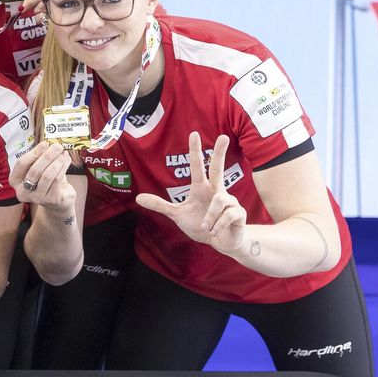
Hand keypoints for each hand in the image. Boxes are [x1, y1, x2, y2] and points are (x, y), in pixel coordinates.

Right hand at [10, 142, 75, 216]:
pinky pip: (57, 180)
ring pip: (47, 175)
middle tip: (57, 146)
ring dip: (57, 161)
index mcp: (15, 181)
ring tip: (63, 153)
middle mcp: (23, 191)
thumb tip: (48, 145)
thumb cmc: (45, 180)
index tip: (44, 144)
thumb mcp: (37, 168)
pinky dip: (63, 168)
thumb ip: (38, 158)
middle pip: (35, 170)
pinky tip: (66, 161)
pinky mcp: (51, 199)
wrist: (58, 200)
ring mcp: (37, 197)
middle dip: (47, 156)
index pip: (21, 164)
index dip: (33, 153)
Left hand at [136, 132, 246, 255]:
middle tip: (223, 136)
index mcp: (201, 188)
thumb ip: (160, 205)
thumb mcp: (177, 215)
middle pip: (218, 168)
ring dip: (209, 218)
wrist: (220, 242)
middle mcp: (216, 190)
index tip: (193, 134)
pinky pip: (227, 216)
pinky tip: (215, 232)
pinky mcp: (239, 212)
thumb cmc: (202, 224)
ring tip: (206, 227)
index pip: (197, 166)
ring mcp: (230, 200)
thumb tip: (137, 197)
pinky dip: (217, 226)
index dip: (195, 151)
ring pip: (219, 202)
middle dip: (220, 153)